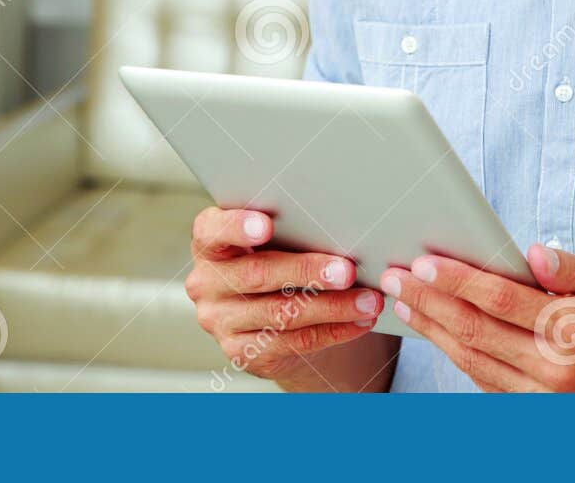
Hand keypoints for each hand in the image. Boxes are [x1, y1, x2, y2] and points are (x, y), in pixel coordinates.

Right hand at [186, 207, 385, 382]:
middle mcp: (206, 282)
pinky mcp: (240, 351)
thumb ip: (288, 227)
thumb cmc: (275, 256)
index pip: (212, 231)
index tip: (267, 225)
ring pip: (280, 313)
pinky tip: (358, 321)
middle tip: (347, 270)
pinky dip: (332, 331)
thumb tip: (339, 222)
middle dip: (307, 271)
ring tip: (368, 300)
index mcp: (209, 243)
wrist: (269, 310)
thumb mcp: (272, 237)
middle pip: (257, 274)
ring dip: (332, 307)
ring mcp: (220, 321)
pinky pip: (292, 342)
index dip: (238, 227)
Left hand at [380, 243, 574, 390]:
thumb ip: (568, 266)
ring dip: (433, 331)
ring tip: (404, 303)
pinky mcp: (537, 410)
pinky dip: (456, 355)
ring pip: (472, 361)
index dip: (457, 281)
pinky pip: (485, 381)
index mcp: (574, 330)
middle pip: (475, 332)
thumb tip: (532, 253)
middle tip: (394, 278)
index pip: (501, 301)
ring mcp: (544, 397)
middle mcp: (555, 369)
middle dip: (429, 303)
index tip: (422, 263)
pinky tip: (436, 332)